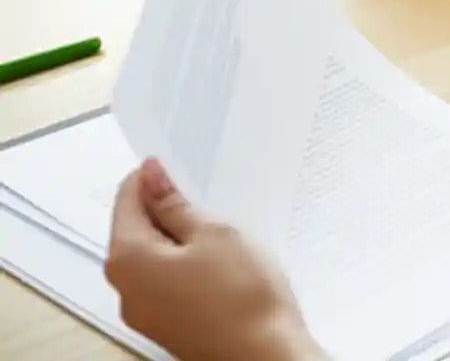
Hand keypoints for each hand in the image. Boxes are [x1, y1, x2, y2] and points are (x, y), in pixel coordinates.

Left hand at [106, 158, 325, 360]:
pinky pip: (168, 284)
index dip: (151, 179)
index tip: (174, 166)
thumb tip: (151, 177)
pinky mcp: (168, 326)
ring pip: (154, 259)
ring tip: (222, 234)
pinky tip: (221, 265)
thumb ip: (176, 204)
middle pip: (136, 232)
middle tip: (207, 199)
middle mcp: (125, 289)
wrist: (264, 355)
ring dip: (181, 240)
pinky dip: (187, 267)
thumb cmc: (242, 297)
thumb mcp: (213, 234)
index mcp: (127, 259)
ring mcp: (145, 313)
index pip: (127, 202)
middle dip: (167, 211)